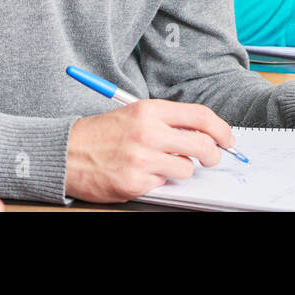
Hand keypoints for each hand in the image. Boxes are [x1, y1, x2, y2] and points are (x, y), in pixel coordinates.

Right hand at [64, 99, 232, 202]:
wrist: (66, 152)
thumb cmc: (102, 133)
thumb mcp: (135, 114)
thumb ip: (168, 121)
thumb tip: (204, 132)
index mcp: (150, 110)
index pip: (201, 116)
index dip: (222, 130)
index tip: (228, 139)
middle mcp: (148, 132)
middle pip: (203, 145)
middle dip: (213, 155)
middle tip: (210, 158)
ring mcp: (141, 159)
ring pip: (186, 170)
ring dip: (180, 170)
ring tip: (162, 165)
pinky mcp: (134, 183)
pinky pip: (162, 185)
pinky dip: (156, 182)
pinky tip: (140, 173)